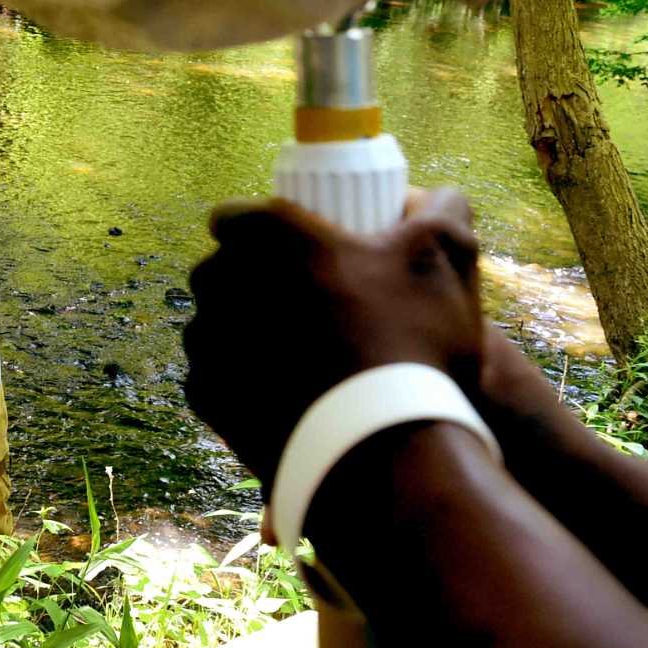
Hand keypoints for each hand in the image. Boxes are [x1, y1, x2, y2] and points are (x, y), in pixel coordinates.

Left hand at [181, 188, 484, 484]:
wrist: (382, 450)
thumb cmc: (412, 340)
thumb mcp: (446, 257)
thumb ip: (440, 209)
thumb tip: (434, 198)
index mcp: (264, 233)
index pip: (238, 214)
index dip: (268, 230)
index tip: (300, 251)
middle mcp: (218, 279)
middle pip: (226, 269)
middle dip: (258, 281)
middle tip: (313, 308)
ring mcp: (204, 339)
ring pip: (217, 321)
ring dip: (247, 330)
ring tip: (305, 356)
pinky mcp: (202, 393)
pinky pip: (217, 374)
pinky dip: (243, 379)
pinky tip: (288, 392)